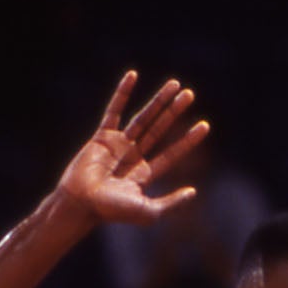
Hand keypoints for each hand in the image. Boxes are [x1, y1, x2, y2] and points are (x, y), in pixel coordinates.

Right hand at [56, 72, 208, 226]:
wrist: (82, 204)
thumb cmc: (112, 212)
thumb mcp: (148, 211)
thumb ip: (171, 203)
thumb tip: (194, 192)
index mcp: (145, 174)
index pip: (172, 153)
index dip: (188, 140)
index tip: (205, 125)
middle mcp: (134, 157)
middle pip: (160, 129)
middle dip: (175, 112)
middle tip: (190, 94)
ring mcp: (118, 145)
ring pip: (143, 118)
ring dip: (158, 101)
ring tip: (175, 84)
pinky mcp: (102, 136)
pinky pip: (114, 110)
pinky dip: (122, 93)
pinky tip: (133, 76)